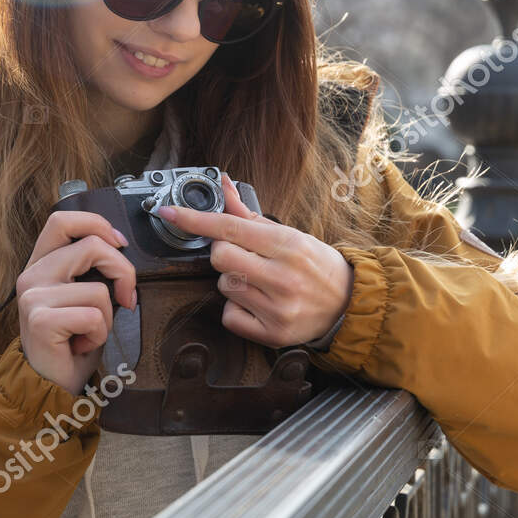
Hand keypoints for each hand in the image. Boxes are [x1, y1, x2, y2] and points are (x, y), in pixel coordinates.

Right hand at [15, 210, 136, 393]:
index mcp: (41, 264)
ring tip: (91, 331)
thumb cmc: (72, 341)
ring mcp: (33, 297)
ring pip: (98, 289)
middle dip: (123, 272)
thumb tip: (120, 249)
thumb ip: (90, 270)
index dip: (97, 224)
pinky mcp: (41, 320)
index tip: (119, 245)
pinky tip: (83, 344)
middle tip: (126, 298)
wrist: (50, 384)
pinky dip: (99, 334)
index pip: (63, 220)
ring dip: (108, 316)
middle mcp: (31, 275)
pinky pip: (94, 316)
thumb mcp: (81, 297)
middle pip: (92, 246)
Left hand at [159, 173, 352, 347]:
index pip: (229, 228)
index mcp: (287, 245)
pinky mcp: (273, 334)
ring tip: (259, 283)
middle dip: (223, 254)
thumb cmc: (316, 265)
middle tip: (245, 258)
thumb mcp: (289, 234)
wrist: (348, 303)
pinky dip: (237, 309)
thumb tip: (223, 184)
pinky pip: (230, 316)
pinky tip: (259, 304)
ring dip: (233, 282)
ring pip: (223, 287)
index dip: (194, 220)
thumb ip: (248, 215)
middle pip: (219, 257)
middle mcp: (282, 277)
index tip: (168, 212)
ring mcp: (277, 308)